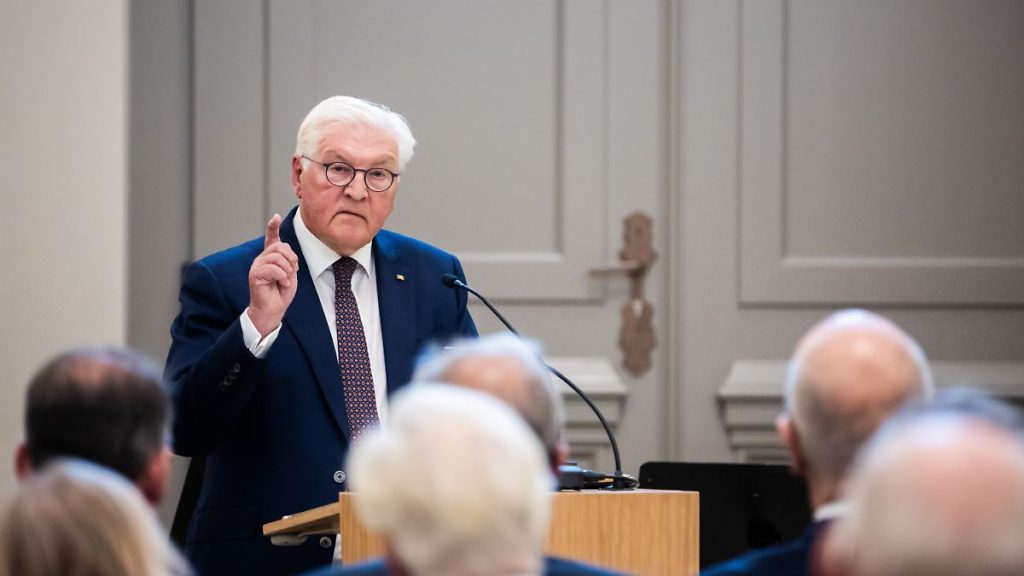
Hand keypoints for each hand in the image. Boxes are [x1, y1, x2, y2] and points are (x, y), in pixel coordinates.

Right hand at [247, 214, 299, 336]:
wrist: (273, 310)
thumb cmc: (281, 293)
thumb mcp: (290, 272)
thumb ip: (288, 259)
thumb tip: (285, 247)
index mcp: (271, 257)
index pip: (271, 239)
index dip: (273, 227)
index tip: (275, 217)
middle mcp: (262, 259)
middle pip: (281, 247)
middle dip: (292, 260)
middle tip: (291, 273)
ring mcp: (257, 266)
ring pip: (277, 257)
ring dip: (287, 270)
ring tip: (285, 280)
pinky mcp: (254, 275)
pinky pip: (272, 268)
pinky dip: (282, 277)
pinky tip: (282, 284)